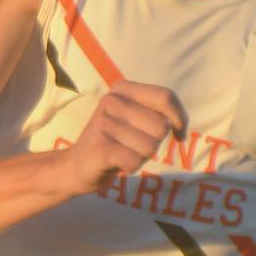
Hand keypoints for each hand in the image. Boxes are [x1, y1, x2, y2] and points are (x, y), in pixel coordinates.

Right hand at [55, 79, 186, 194]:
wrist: (75, 166)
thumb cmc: (115, 142)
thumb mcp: (135, 119)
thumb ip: (159, 113)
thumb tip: (180, 126)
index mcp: (122, 89)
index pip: (166, 97)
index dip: (179, 118)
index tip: (178, 132)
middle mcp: (111, 101)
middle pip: (160, 126)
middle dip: (154, 143)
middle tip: (133, 145)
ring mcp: (103, 123)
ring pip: (150, 147)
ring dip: (141, 157)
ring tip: (123, 152)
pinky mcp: (100, 147)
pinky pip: (135, 161)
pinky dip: (131, 167)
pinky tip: (116, 163)